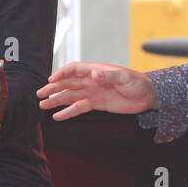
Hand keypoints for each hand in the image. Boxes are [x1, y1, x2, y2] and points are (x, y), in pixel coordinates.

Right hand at [37, 61, 158, 118]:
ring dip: (56, 100)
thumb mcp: (125, 78)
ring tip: (42, 106)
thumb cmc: (138, 83)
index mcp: (96, 71)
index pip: (74, 69)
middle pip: (68, 83)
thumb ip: (110, 76)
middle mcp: (92, 81)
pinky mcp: (96, 104)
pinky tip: (57, 116)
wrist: (148, 96)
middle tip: (39, 94)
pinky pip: (79, 107)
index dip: (62, 73)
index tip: (51, 80)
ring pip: (70, 96)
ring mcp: (93, 92)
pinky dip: (68, 112)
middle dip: (53, 88)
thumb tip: (95, 74)